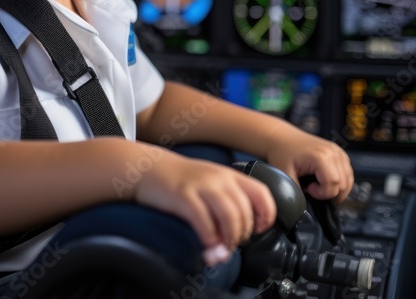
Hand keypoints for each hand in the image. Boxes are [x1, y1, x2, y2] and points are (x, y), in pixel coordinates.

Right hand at [133, 149, 276, 262]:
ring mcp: (201, 186)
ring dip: (229, 238)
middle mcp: (219, 178)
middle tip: (231, 243)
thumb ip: (229, 202)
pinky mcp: (183, 196)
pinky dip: (209, 238)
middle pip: (245, 211)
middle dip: (242, 234)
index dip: (266, 215)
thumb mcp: (211, 182)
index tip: (257, 230)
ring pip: (230, 216)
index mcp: (230, 175)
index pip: (262, 194)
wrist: (150, 168)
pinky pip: (204, 222)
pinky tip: (206, 243)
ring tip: (221, 247)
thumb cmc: (182, 181)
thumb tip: (243, 232)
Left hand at [265, 129, 353, 202]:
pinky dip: (340, 182)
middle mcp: (333, 152)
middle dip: (329, 193)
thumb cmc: (282, 153)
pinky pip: (348, 173)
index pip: (334, 184)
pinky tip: (325, 181)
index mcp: (321, 156)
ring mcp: (338, 151)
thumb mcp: (284, 174)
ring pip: (349, 180)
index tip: (308, 189)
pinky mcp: (340, 152)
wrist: (282, 137)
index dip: (322, 194)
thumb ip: (296, 191)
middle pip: (343, 184)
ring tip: (318, 185)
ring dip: (336, 189)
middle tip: (312, 188)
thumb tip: (305, 207)